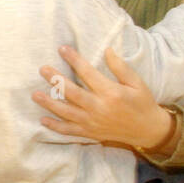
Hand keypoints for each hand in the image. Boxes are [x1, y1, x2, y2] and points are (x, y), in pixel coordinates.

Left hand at [31, 46, 173, 150]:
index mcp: (111, 93)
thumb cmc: (143, 103)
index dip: (74, 60)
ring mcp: (93, 122)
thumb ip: (120, 67)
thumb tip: (107, 50)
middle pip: (72, 93)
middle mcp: (99, 108)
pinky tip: (43, 119)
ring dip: (49, 103)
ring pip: (66, 112)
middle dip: (56, 80)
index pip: (88, 73)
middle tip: (43, 69)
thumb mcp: (137, 83)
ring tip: (35, 95)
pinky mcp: (90, 133)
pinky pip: (69, 131)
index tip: (62, 49)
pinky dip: (55, 126)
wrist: (148, 130)